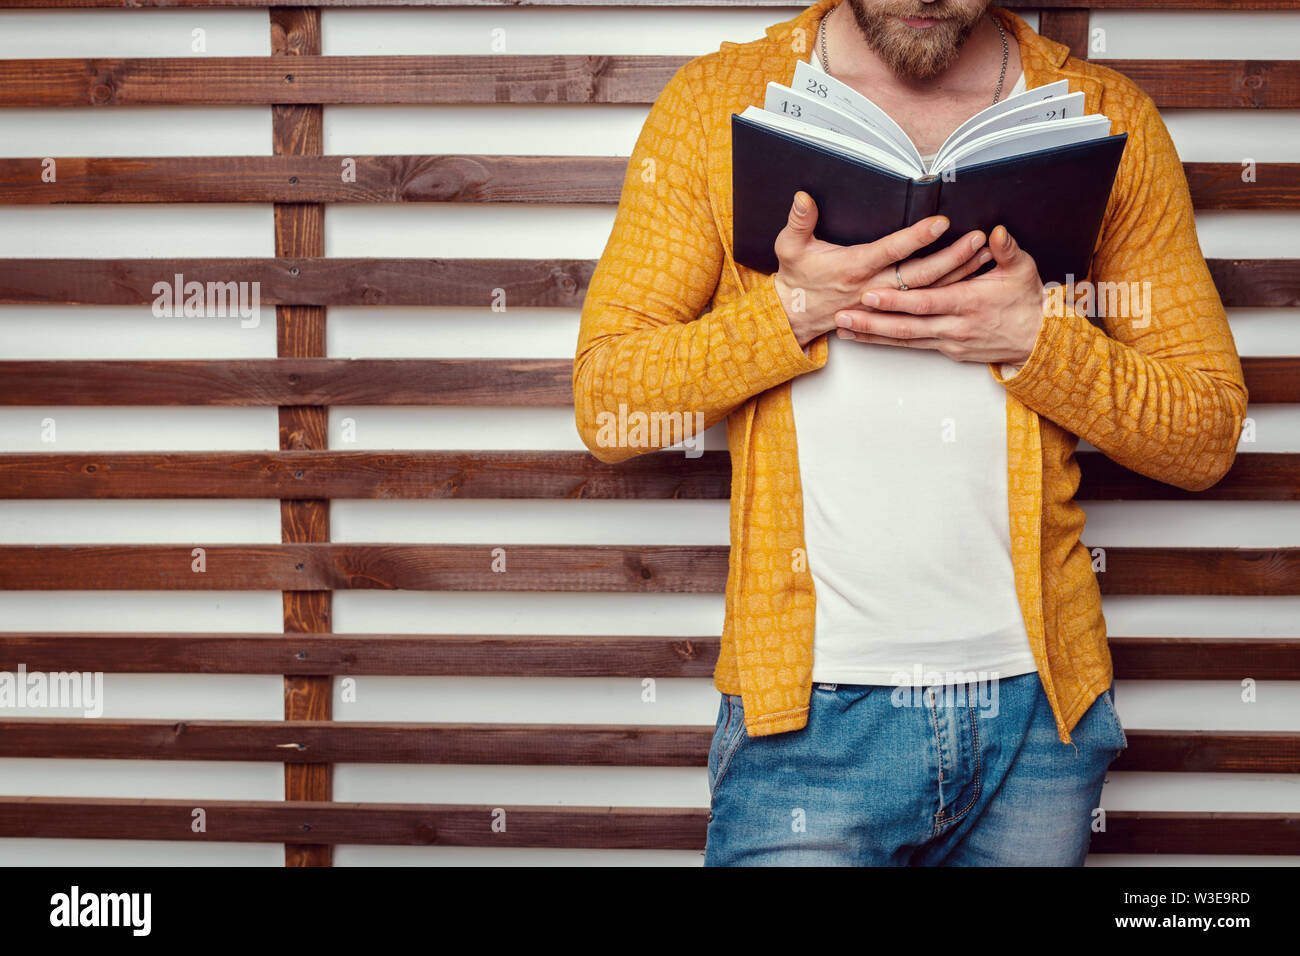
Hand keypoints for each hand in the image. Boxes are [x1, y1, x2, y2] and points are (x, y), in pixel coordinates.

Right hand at [772, 190, 990, 347]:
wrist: (795, 315)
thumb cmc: (797, 279)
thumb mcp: (789, 248)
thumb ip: (798, 221)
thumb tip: (803, 198)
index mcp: (853, 268)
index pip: (890, 252)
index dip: (916, 238)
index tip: (939, 223)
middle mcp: (873, 287)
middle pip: (920, 275)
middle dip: (952, 257)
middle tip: (976, 239)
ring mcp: (884, 302)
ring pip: (929, 290)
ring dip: (958, 273)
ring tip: (984, 254)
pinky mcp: (890, 310)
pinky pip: (925, 302)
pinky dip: (950, 289)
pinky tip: (970, 277)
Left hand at [832, 224, 1045, 365]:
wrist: (1037, 338)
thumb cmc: (1026, 301)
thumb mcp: (1022, 270)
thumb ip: (1006, 250)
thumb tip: (996, 233)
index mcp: (969, 302)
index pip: (925, 302)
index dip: (896, 300)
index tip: (870, 295)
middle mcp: (955, 326)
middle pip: (907, 326)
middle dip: (872, 322)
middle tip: (843, 316)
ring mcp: (950, 342)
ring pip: (905, 340)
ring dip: (873, 335)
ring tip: (844, 330)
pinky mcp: (948, 351)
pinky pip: (913, 346)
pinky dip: (889, 342)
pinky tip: (869, 338)